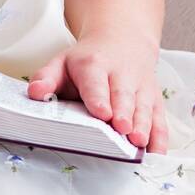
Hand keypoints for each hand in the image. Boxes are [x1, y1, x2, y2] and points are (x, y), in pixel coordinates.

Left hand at [27, 29, 167, 153]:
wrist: (123, 41)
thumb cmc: (88, 60)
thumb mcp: (63, 62)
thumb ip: (46, 78)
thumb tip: (34, 93)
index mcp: (94, 65)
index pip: (96, 82)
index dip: (99, 97)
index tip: (101, 113)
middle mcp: (122, 75)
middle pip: (123, 96)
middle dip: (124, 113)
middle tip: (121, 129)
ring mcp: (141, 88)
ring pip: (144, 107)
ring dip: (143, 124)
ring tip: (139, 141)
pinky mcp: (155, 100)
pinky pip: (160, 119)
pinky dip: (160, 137)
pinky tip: (156, 153)